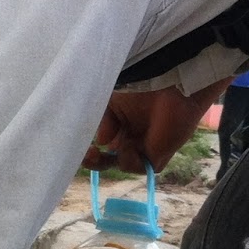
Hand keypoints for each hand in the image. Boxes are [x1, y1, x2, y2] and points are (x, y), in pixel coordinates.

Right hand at [94, 79, 231, 173]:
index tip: (81, 149)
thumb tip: (102, 141)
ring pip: (124, 164)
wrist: (166, 81)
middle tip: (88, 155)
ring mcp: (147, 147)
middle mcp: (133, 137)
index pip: (105, 144)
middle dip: (96, 161)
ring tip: (118, 143)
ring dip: (113, 159)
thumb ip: (104, 122)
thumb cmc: (140, 84)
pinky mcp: (160, 154)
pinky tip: (128, 146)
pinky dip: (128, 160)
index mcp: (122, 124)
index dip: (92, 150)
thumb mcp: (112, 102)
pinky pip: (140, 167)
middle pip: (111, 159)